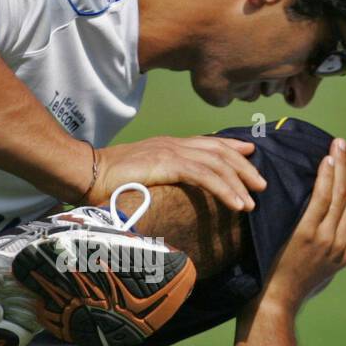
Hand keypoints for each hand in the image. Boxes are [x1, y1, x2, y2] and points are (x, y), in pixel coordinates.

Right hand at [89, 135, 266, 211]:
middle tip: (261, 184)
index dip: (231, 148)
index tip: (250, 153)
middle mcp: (172, 144)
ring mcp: (171, 151)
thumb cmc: (102, 182)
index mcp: (166, 145)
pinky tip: (237, 203)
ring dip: (239, 182)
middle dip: (243, 167)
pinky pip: (206, 176)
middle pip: (218, 151)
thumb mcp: (136, 178)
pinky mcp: (168, 163)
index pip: (206, 143)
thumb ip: (154, 181)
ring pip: (217, 163)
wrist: (83, 173)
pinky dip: (225, 189)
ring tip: (253, 201)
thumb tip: (160, 196)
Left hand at [258, 137, 345, 314]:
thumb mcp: (317, 271)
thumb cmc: (288, 288)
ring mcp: (327, 240)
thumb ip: (326, 251)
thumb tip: (325, 232)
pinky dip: (327, 177)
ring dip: (344, 165)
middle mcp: (342, 244)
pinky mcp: (308, 235)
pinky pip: (321, 200)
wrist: (274, 305)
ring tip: (342, 144)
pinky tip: (326, 160)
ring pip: (342, 195)